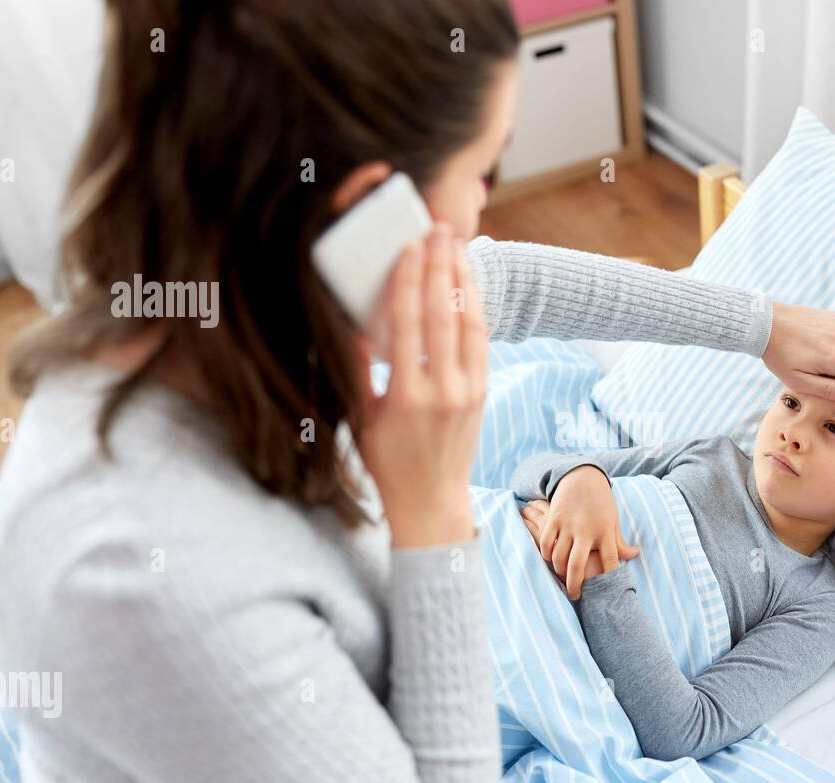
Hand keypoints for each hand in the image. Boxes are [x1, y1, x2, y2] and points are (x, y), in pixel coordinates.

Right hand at [353, 222, 488, 547]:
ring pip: (469, 323)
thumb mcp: (362, 416)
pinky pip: (481, 341)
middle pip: (443, 315)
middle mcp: (442, 390)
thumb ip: (357, 370)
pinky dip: (475, 308)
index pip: (408, 324)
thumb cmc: (387, 461)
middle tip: (437, 230)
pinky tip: (469, 283)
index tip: (408, 248)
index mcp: (405, 396)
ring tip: (456, 245)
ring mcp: (468, 391)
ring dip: (464, 280)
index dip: (409, 281)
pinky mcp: (482, 392)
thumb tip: (352, 322)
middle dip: (441, 267)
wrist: (431, 500)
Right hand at [520, 476, 637, 598]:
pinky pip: (546, 542)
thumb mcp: (613, 519)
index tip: (607, 591)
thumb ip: (619, 540)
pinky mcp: (554, 518)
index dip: (609, 576)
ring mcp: (569, 524)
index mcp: (605, 531)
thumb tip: (634, 555)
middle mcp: (587, 529)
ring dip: (559, 570)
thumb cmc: (601, 501)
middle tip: (575, 596)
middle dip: (575, 585)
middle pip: (578, 565)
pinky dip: (546, 554)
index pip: (610, 559)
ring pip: (559, 556)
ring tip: (562, 575)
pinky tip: (550, 558)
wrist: (583, 476)